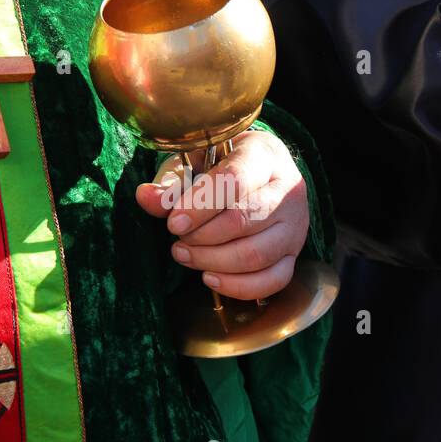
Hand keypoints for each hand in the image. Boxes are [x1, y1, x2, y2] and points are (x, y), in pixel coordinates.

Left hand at [135, 130, 308, 299]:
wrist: (261, 173)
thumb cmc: (224, 165)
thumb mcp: (195, 162)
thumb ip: (172, 183)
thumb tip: (145, 197)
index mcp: (264, 155)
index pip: (235, 181)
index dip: (200, 205)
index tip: (174, 222)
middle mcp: (288, 189)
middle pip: (244, 221)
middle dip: (202, 237)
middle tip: (177, 239)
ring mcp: (295, 225)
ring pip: (256, 255)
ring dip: (213, 261)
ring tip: (185, 255)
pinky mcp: (294, 254)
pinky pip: (273, 280)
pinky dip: (238, 286)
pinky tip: (210, 278)